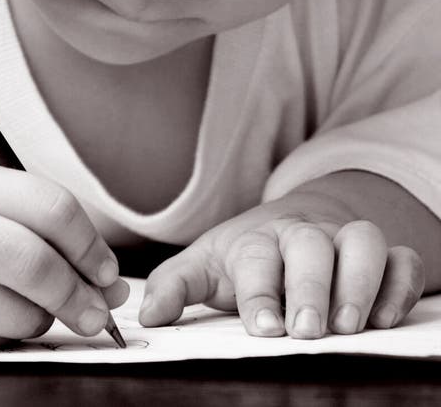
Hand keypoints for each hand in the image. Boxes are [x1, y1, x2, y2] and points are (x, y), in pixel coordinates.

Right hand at [0, 162, 128, 350]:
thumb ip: (52, 228)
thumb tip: (109, 284)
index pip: (53, 210)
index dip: (91, 246)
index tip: (106, 270)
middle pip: (37, 267)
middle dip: (78, 295)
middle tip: (97, 311)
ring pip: (21, 313)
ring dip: (44, 317)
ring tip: (33, 301)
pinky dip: (10, 330)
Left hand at [139, 194, 424, 337]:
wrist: (291, 220)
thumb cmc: (245, 254)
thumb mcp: (205, 265)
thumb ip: (176, 286)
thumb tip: (149, 315)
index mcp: (258, 238)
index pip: (258, 257)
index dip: (260, 291)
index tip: (261, 326)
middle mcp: (304, 233)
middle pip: (311, 246)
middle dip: (311, 287)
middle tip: (306, 330)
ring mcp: (344, 239)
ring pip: (363, 242)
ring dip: (359, 282)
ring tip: (349, 326)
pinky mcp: (379, 254)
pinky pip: (401, 259)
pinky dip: (400, 283)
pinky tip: (385, 317)